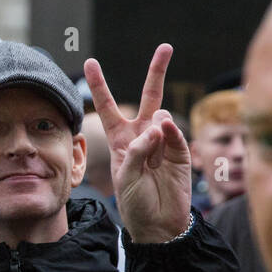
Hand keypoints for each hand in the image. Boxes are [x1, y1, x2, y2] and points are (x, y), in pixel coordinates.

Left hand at [84, 44, 191, 243]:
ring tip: (152, 144)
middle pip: (149, 96)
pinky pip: (174, 133)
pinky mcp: (180, 151)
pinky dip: (169, 134)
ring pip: (161, 115)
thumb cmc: (135, 203)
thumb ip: (136, 150)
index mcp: (120, 139)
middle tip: (166, 47)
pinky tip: (164, 134)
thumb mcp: (124, 177)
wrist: (159, 225)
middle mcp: (141, 135)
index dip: (99, 84)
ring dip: (156, 125)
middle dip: (157, 71)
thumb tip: (158, 125)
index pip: (108, 106)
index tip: (90, 61)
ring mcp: (162, 141)